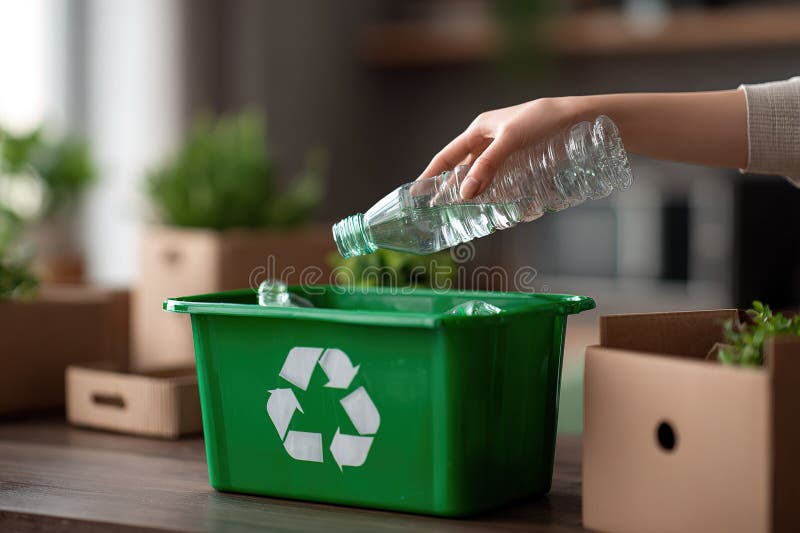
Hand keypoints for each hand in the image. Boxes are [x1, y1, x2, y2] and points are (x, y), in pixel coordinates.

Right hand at [418, 97, 579, 199]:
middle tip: (442, 212)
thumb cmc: (543, 120)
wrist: (581, 117)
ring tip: (470, 214)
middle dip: (453, 190)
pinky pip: (504, 182)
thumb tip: (464, 194)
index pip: (447, 156)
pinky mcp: (524, 163)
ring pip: (484, 178)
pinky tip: (499, 208)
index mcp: (479, 129)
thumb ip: (488, 166)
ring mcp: (507, 153)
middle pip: (464, 170)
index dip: (430, 174)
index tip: (416, 193)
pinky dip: (499, 196)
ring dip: (477, 195)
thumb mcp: (511, 140)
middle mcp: (490, 141)